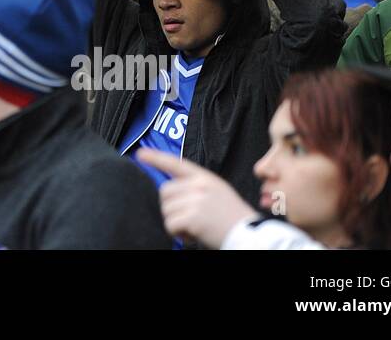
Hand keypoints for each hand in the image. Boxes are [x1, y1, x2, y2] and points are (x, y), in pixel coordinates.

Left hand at [137, 149, 258, 248]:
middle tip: (188, 218)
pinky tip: (192, 235)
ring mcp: (196, 200)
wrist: (249, 235)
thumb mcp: (217, 192)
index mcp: (205, 177)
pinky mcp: (193, 216)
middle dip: (171, 207)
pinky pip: (170, 224)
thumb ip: (196, 187)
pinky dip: (178, 233)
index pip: (176, 163)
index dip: (156, 157)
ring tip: (194, 227)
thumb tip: (172, 192)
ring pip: (166, 210)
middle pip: (165, 192)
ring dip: (175, 222)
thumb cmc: (232, 218)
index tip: (140, 154)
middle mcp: (199, 185)